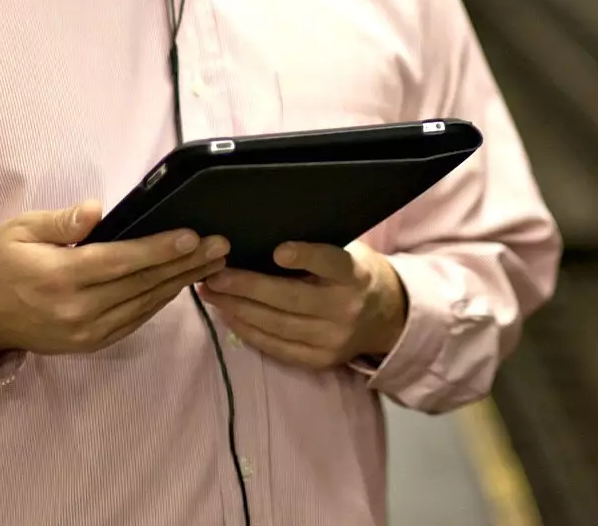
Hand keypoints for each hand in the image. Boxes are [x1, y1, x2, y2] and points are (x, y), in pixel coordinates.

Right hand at [0, 199, 229, 358]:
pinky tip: (180, 283)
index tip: (192, 237)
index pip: (120, 262)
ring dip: (181, 282)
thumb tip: (95, 210)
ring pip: (144, 305)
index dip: (159, 249)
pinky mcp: (88, 344)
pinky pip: (134, 321)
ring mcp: (84, 332)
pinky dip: (160, 301)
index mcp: (58, 277)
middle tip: (221, 245)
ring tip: (213, 261)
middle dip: (185, 263)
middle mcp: (75, 310)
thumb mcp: (19, 230)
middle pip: (141, 284)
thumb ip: (60, 221)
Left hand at [200, 242, 407, 369]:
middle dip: (247, 286)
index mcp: (356, 275)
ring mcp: (332, 339)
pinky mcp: (320, 360)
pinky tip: (229, 314)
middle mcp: (346, 309)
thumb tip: (262, 238)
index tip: (277, 250)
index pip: (331, 263)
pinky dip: (248, 331)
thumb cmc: (355, 274)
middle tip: (214, 274)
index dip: (306, 257)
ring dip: (238, 308)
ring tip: (211, 292)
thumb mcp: (349, 253)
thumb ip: (317, 249)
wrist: (385, 317)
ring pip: (276, 325)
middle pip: (290, 298)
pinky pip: (276, 347)